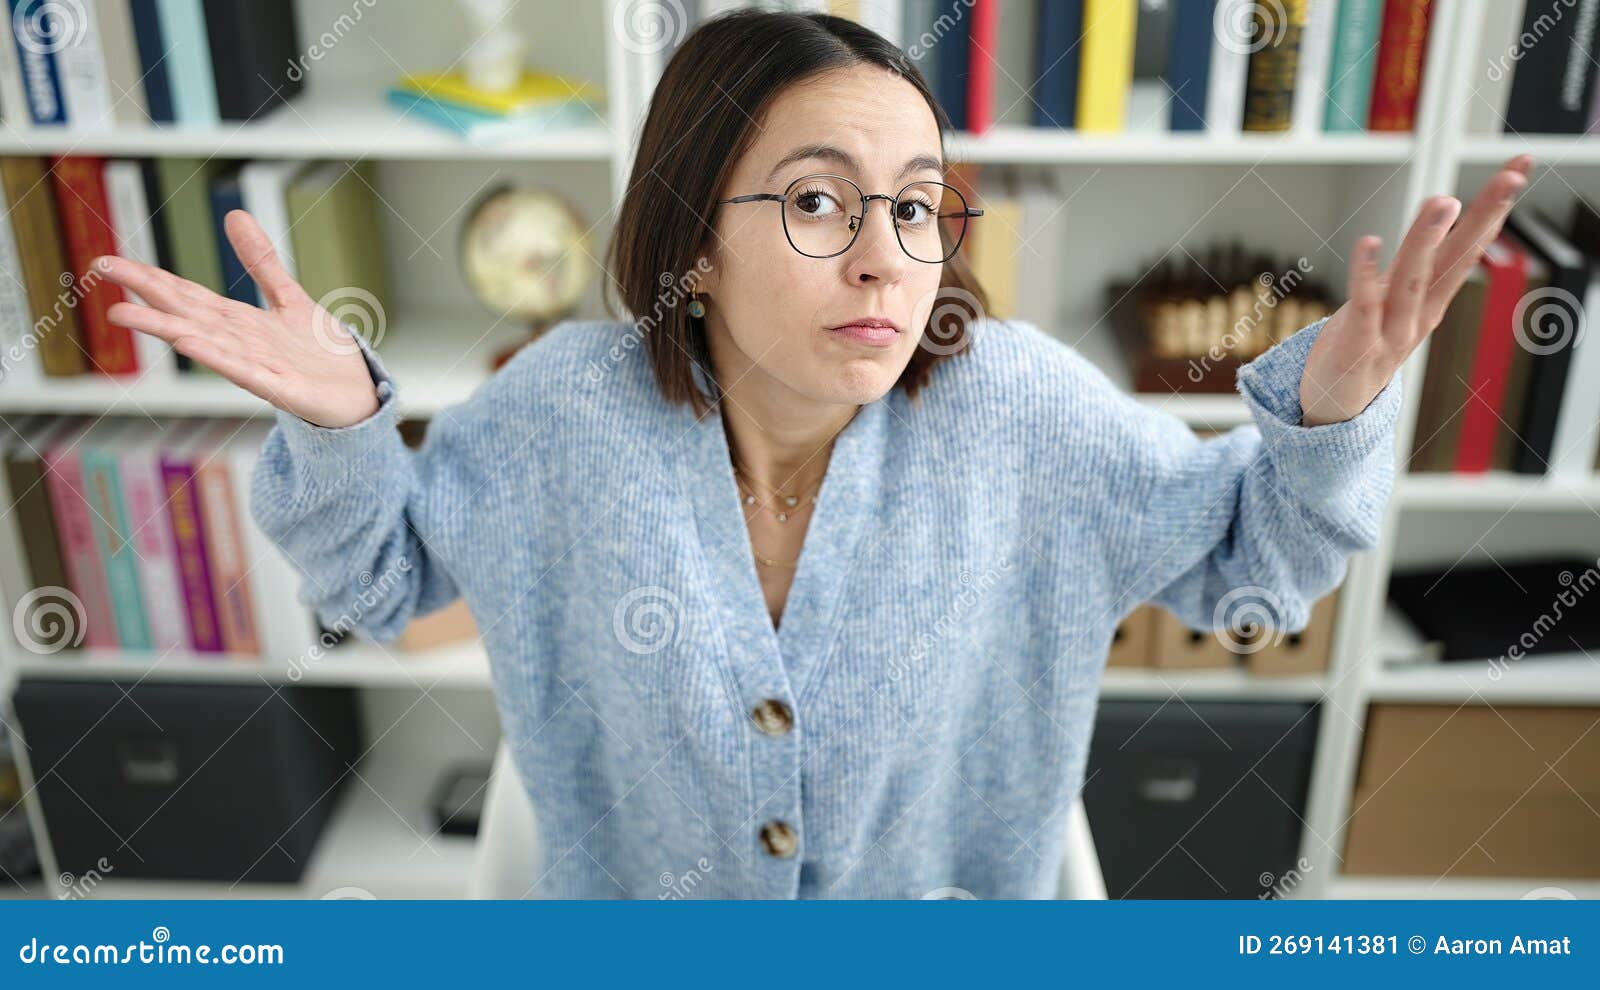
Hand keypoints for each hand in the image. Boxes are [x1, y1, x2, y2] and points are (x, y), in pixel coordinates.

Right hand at [97, 210, 380, 428]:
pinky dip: (221, 360)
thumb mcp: (289, 297)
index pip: (186, 295)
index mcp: (237, 323)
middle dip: (145, 296)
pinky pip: (248, 373)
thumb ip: (262, 262)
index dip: (149, 278)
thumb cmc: (319, 353)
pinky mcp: (284, 390)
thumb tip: (234, 215)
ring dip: (167, 328)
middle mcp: (239, 344)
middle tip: (102, 273)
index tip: (108, 261)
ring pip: (206, 344)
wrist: (357, 395)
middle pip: (186, 314)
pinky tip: (192, 345)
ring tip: (125, 313)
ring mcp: (258, 367)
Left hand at [1298, 155, 1533, 426]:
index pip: (1470, 246)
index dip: (1495, 208)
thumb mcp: (1399, 299)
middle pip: (1456, 259)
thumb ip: (1420, 259)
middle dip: (1484, 216)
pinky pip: (1363, 304)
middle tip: (1512, 176)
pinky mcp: (1357, 344)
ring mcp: (1391, 331)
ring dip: (1428, 241)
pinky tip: (1368, 242)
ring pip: (1413, 280)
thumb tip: (1445, 208)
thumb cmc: (1365, 342)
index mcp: (1432, 299)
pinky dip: (1365, 273)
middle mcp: (1420, 313)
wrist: (1336, 404)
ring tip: (1444, 201)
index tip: (1519, 166)